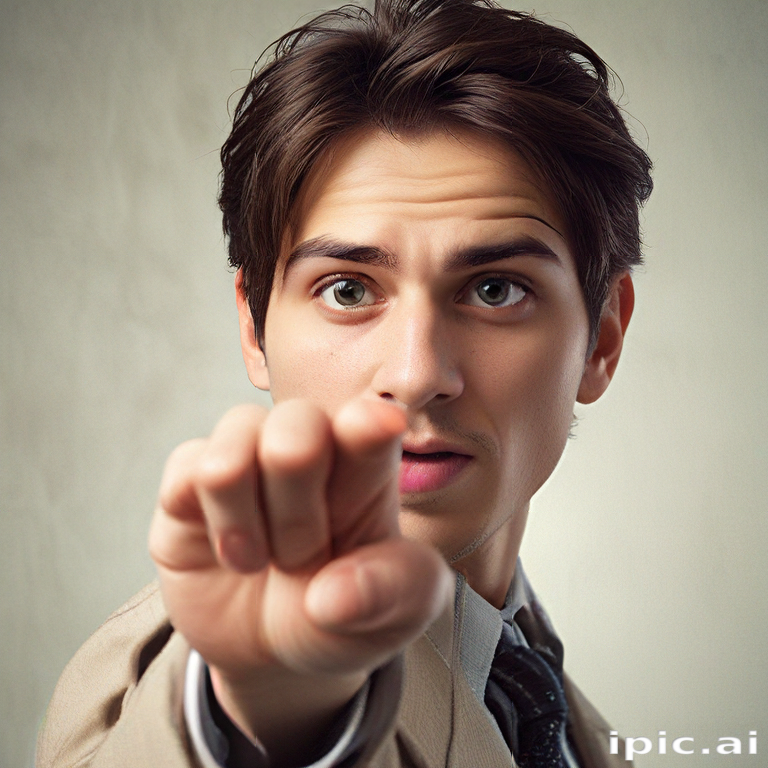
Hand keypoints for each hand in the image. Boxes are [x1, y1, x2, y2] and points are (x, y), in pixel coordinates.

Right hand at [149, 398, 453, 758]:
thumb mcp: (398, 615)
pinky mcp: (189, 484)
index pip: (372, 423)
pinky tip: (228, 556)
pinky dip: (209, 520)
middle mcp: (308, 445)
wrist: (275, 652)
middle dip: (298, 508)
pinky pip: (188, 468)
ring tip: (257, 563)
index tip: (376, 428)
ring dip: (247, 516)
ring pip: (239, 433)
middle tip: (302, 558)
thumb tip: (333, 595)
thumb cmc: (346, 614)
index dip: (368, 424)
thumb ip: (394, 592)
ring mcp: (247, 457)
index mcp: (368, 465)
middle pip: (299, 420)